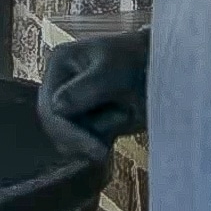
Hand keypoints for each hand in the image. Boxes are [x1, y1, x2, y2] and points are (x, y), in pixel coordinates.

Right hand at [37, 29, 149, 164]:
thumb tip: (55, 108)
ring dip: (97, 136)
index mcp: (59, 63)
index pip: (49, 109)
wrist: (161, 66)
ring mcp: (70, 103)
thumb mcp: (112, 71)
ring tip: (124, 113)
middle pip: (55, 129)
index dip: (69, 134)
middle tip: (109, 148)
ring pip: (69, 141)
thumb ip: (84, 89)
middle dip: (83, 139)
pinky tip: (122, 120)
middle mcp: (58, 84)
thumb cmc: (136, 59)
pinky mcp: (84, 119)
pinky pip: (83, 145)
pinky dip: (102, 139)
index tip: (98, 152)